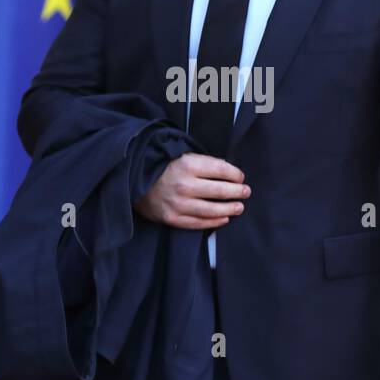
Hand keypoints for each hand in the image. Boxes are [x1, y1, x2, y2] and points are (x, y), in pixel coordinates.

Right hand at [133, 152, 249, 228]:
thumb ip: (204, 162)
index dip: (235, 174)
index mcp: (187, 165)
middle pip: (219, 190)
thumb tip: (228, 169)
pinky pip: (198, 222)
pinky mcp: (172, 218)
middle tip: (246, 192)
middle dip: (237, 191)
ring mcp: (178, 204)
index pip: (220, 169)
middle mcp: (184, 185)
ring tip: (239, 207)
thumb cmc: (163, 167)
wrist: (133, 181)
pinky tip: (223, 218)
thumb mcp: (182, 156)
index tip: (241, 177)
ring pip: (211, 209)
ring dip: (229, 209)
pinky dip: (214, 221)